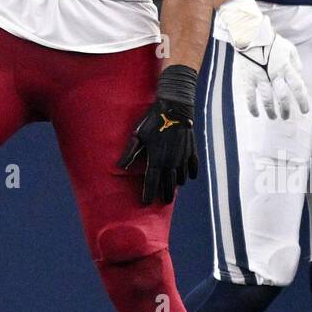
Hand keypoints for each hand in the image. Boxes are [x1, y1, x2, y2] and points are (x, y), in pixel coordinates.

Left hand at [119, 64, 198, 205]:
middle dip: (165, 194)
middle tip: (163, 201)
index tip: (146, 203)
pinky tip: (190, 178)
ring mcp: (183, 157)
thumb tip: (118, 167)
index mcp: (157, 159)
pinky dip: (191, 173)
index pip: (151, 182)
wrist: (175, 108)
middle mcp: (171, 162)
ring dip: (177, 184)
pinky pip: (193, 166)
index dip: (148, 194)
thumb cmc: (153, 120)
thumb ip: (130, 152)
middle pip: (168, 184)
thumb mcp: (138, 135)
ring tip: (173, 189)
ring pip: (181, 177)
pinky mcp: (191, 150)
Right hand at [218, 0, 309, 120]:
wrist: (250, 34)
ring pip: (267, 99)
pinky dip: (253, 107)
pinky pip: (250, 97)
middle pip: (283, 97)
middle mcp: (274, 74)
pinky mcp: (247, 78)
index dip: (302, 101)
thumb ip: (296, 63)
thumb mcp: (289, 48)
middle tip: (286, 117)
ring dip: (271, 111)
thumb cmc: (271, 41)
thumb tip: (299, 75)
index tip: (304, 111)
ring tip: (273, 117)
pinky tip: (256, 114)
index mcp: (286, 67)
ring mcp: (260, 77)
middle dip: (286, 110)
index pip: (298, 88)